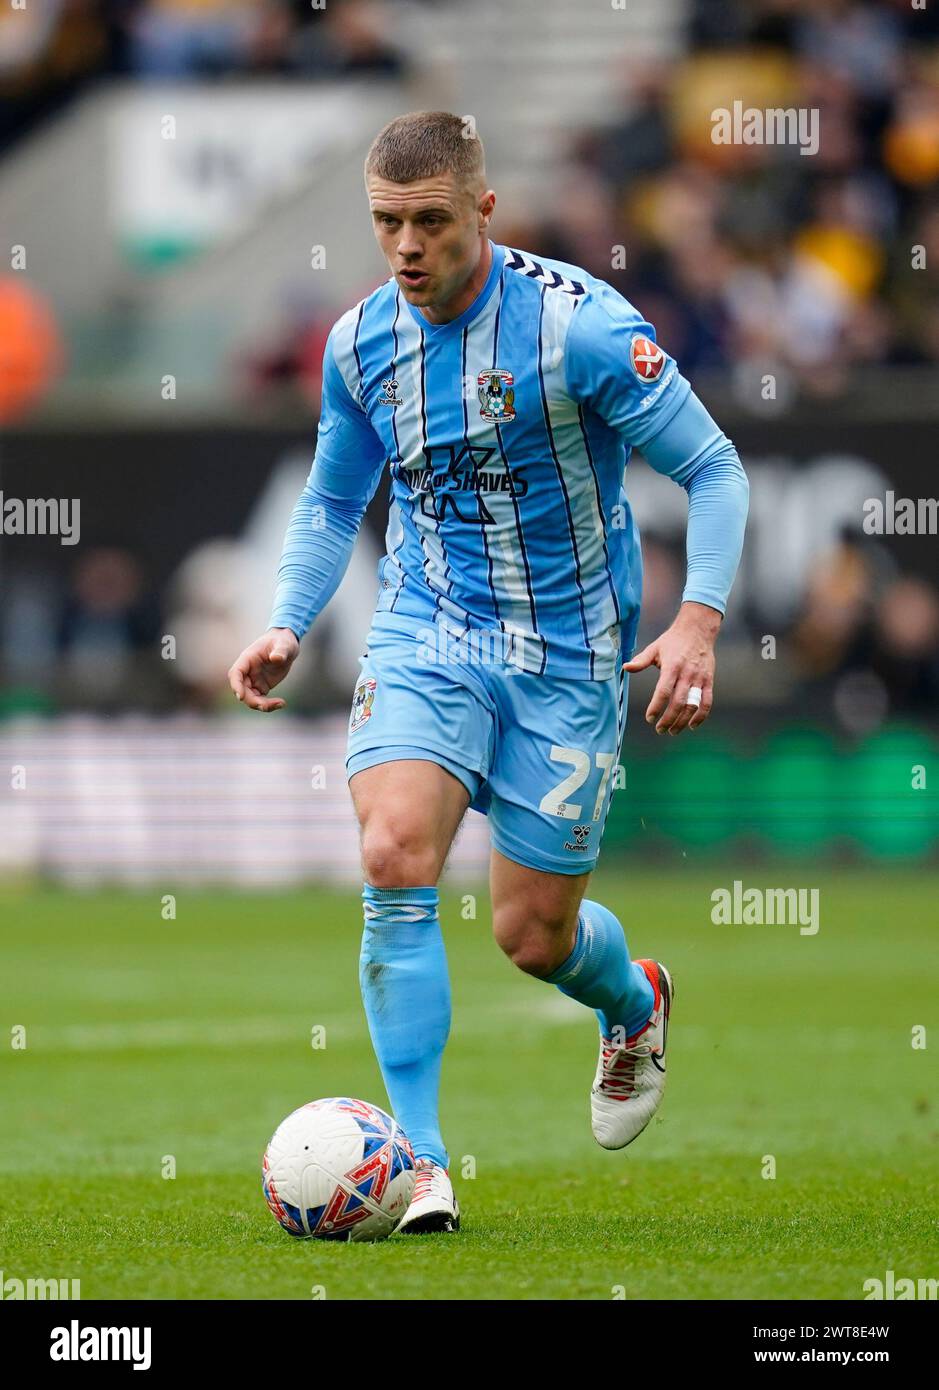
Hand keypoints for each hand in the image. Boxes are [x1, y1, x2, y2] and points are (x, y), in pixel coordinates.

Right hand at [227, 628, 299, 711]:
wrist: (287, 645)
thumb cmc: (282, 641)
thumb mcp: (285, 644)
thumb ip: (281, 651)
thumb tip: (277, 658)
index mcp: (248, 659)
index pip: (235, 673)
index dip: (235, 685)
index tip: (240, 696)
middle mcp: (248, 671)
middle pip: (241, 690)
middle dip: (251, 700)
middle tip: (267, 706)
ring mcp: (254, 680)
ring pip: (250, 698)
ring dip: (261, 705)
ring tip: (280, 704)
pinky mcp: (262, 686)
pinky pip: (260, 700)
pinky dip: (269, 705)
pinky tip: (281, 703)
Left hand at [622, 602, 720, 735]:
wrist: (698, 630)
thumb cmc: (673, 641)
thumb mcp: (655, 648)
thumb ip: (641, 661)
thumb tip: (625, 667)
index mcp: (672, 666)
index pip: (663, 692)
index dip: (656, 707)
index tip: (649, 718)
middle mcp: (687, 674)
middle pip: (678, 703)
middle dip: (668, 719)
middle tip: (659, 729)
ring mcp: (699, 678)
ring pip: (692, 705)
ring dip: (682, 721)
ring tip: (672, 731)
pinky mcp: (709, 681)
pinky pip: (707, 702)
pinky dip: (700, 716)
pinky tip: (691, 725)